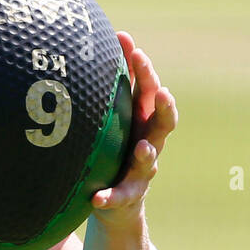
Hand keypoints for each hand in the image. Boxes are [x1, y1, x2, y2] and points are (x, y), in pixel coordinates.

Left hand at [91, 31, 177, 226]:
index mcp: (141, 120)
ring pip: (149, 161)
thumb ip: (104, 90)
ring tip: (141, 148)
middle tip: (161, 91)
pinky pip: (119, 197)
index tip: (134, 49)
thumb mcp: (111, 119)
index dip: (144, 70)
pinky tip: (97, 198)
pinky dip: (110, 197)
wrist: (116, 202)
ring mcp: (141, 171)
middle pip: (162, 121)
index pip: (148, 91)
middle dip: (163, 106)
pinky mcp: (127, 196)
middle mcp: (148, 142)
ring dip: (147, 153)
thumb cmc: (111, 149)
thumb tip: (85, 48)